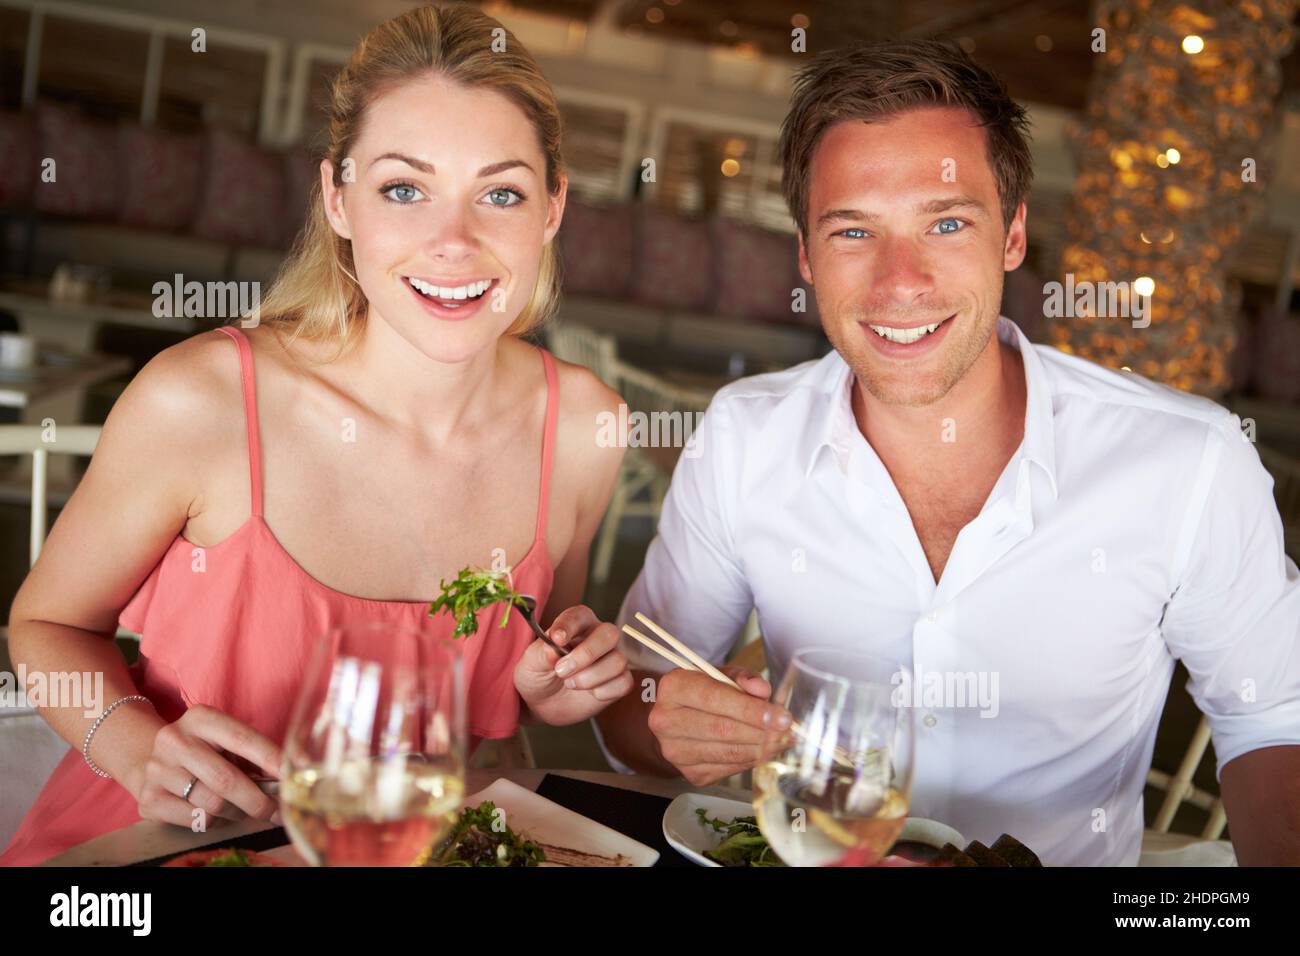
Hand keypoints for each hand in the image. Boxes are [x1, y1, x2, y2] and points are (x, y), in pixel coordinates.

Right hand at [134, 704, 281, 828]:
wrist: (149, 759)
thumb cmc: (203, 751)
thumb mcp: (224, 741)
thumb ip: (253, 756)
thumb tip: (288, 779)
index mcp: (201, 718)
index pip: (242, 738)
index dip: (270, 758)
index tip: (291, 774)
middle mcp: (175, 739)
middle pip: (226, 779)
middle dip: (257, 800)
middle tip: (275, 811)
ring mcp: (158, 770)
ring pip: (213, 804)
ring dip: (236, 812)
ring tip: (242, 809)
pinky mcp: (149, 798)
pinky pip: (195, 819)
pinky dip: (213, 821)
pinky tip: (215, 812)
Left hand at [514, 605, 633, 725]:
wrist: (542, 704)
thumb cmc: (537, 675)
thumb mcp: (531, 663)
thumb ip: (542, 652)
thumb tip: (554, 648)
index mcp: (577, 624)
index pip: (580, 616)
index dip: (570, 625)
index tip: (557, 639)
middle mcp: (598, 638)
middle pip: (610, 634)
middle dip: (586, 654)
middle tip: (561, 670)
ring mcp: (610, 659)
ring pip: (618, 661)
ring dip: (591, 677)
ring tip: (570, 684)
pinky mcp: (618, 681)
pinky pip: (624, 682)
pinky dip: (604, 691)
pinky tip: (589, 693)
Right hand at [648, 665, 787, 785]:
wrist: (680, 720)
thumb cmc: (705, 693)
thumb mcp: (722, 675)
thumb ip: (743, 678)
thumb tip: (762, 691)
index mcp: (673, 687)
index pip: (715, 698)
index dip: (751, 710)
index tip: (781, 716)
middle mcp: (666, 721)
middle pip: (722, 729)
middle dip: (762, 731)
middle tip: (790, 731)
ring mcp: (676, 752)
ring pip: (728, 752)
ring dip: (762, 748)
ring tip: (784, 740)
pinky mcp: (690, 774)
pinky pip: (730, 768)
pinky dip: (752, 760)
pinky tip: (766, 750)